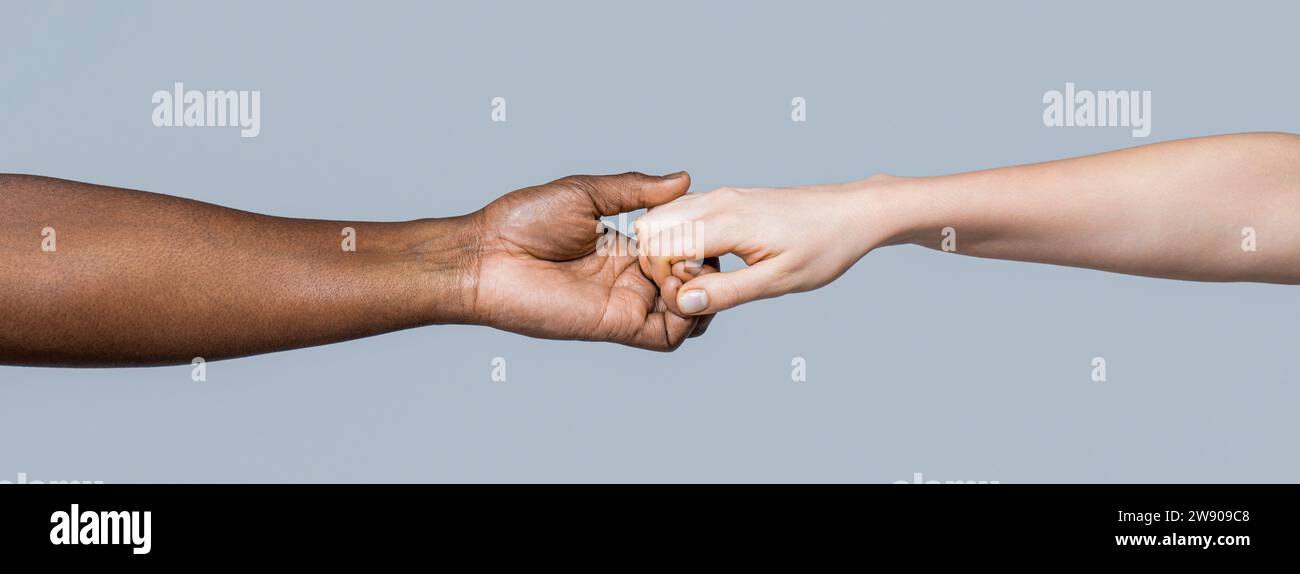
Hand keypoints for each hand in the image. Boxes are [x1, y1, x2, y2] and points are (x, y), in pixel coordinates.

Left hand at [464, 172, 719, 350]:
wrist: (484, 258)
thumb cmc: (522, 221)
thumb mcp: (586, 193)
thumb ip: (635, 190)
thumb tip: (683, 179)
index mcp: (625, 247)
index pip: (680, 249)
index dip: (697, 238)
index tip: (702, 220)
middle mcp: (630, 279)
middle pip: (692, 282)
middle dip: (707, 264)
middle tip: (698, 247)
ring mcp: (626, 304)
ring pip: (688, 312)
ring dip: (701, 291)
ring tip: (686, 268)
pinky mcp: (617, 326)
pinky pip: (667, 336)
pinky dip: (686, 318)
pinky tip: (674, 288)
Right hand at [635, 176, 903, 314]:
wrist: (853, 212)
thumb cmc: (823, 246)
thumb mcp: (779, 281)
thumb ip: (727, 292)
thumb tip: (683, 302)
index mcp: (726, 221)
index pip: (659, 245)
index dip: (666, 278)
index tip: (696, 295)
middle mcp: (716, 200)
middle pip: (650, 228)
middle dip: (659, 263)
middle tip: (697, 287)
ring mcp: (720, 195)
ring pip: (662, 218)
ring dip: (669, 251)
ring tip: (707, 276)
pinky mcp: (726, 198)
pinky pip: (682, 214)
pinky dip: (681, 239)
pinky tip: (712, 261)